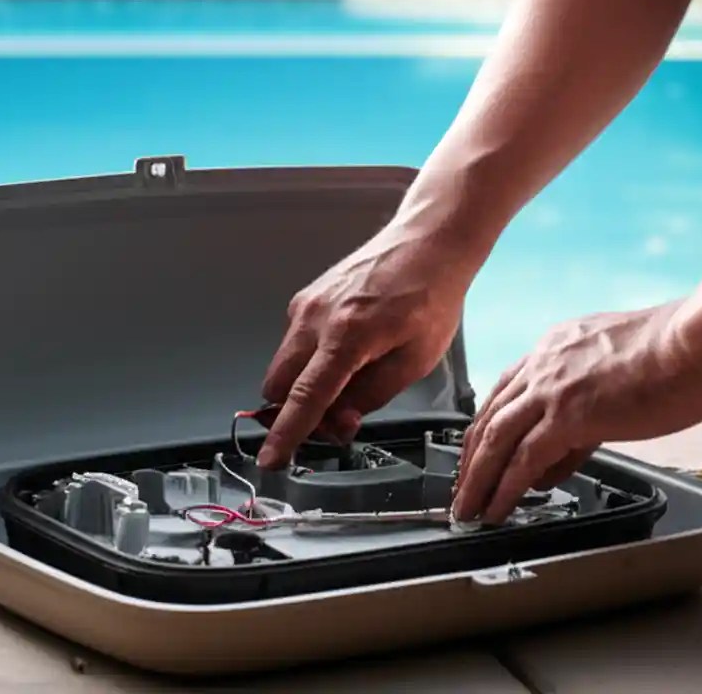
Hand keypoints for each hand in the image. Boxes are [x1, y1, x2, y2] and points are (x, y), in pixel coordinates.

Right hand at [256, 222, 480, 467]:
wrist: (426, 243)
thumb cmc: (430, 296)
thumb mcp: (415, 359)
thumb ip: (372, 396)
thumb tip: (340, 422)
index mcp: (347, 336)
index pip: (305, 397)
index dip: (286, 434)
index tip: (271, 460)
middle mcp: (316, 318)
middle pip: (279, 386)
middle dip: (297, 412)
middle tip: (337, 420)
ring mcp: (306, 305)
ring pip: (284, 365)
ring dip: (305, 386)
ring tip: (350, 382)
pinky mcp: (306, 297)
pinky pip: (294, 343)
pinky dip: (309, 361)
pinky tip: (345, 355)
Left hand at [451, 300, 701, 523]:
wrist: (698, 341)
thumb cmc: (679, 353)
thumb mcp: (618, 370)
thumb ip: (588, 405)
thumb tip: (571, 445)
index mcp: (556, 346)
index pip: (507, 390)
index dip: (489, 425)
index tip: (480, 450)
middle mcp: (544, 363)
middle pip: (490, 415)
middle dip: (471, 456)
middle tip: (462, 486)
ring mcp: (553, 389)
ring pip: (496, 439)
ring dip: (477, 478)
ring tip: (468, 508)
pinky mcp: (569, 416)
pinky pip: (523, 460)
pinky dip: (504, 488)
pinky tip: (497, 508)